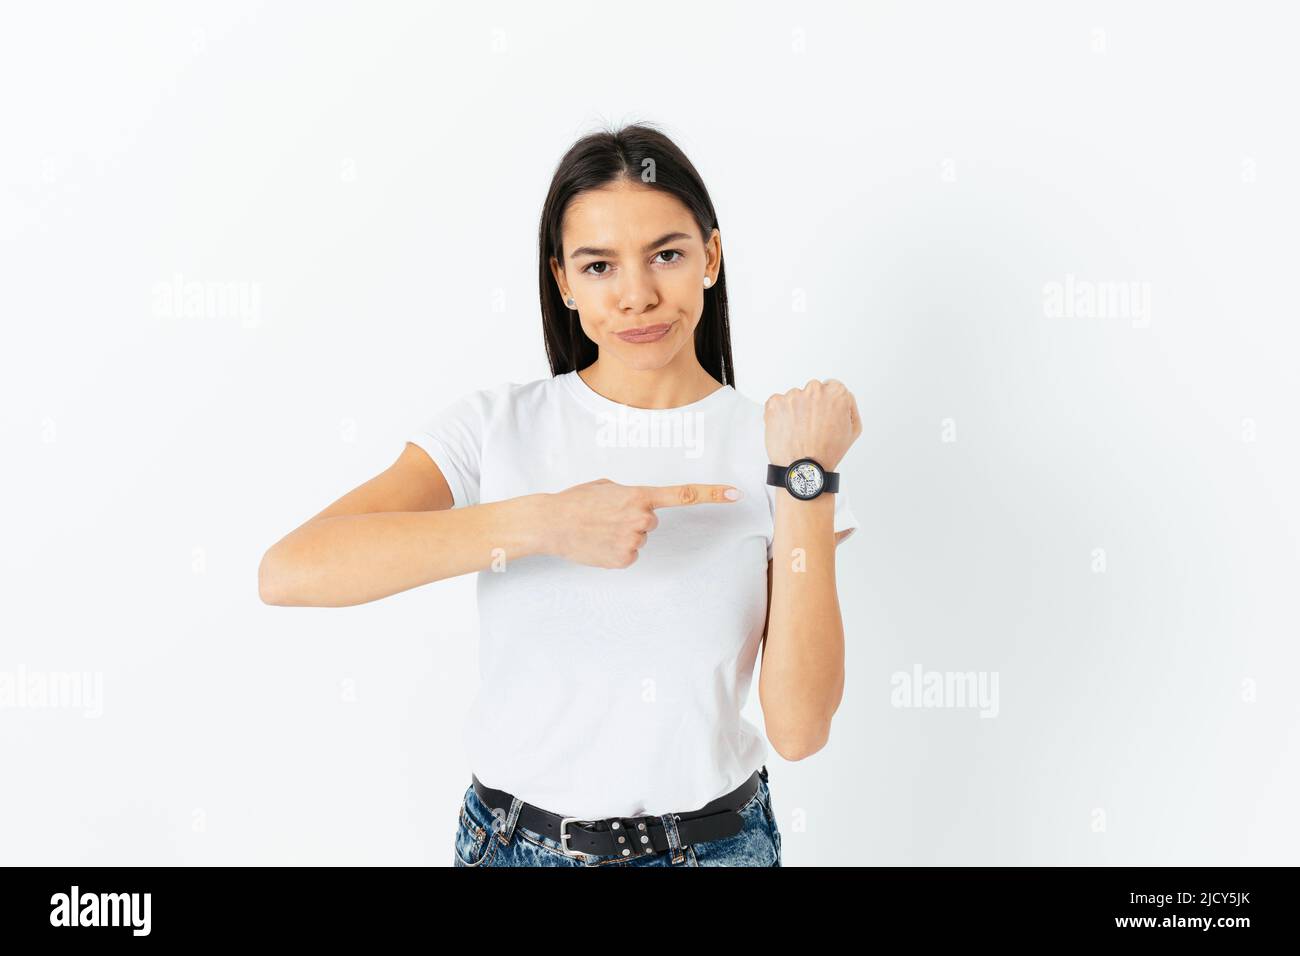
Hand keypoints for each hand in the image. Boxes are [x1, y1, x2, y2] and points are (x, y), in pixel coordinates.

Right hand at [541, 478, 740, 567]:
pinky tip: (599, 543)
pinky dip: (616, 549)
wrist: (552, 523)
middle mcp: (641, 519)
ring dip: (623, 533)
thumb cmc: (577, 500)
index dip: (713, 494)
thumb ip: (631, 494)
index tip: (735, 493)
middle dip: (634, 518)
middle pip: (652, 521)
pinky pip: (629, 553)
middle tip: (608, 515)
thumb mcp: (608, 486)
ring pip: (639, 538)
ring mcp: (634, 541)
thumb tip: (640, 505)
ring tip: (599, 528)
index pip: (684, 495)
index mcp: (639, 496)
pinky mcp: (625, 559)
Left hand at [764, 378, 860, 471]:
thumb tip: (842, 396)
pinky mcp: (775, 403)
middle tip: (810, 427)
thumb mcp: (853, 429)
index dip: (827, 403)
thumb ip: (849, 406)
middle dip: (810, 405)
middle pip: (812, 391)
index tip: (823, 415)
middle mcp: (815, 390)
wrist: (804, 469)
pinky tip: (786, 430)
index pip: (831, 387)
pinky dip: (778, 414)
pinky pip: (776, 403)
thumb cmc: (828, 452)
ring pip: (794, 398)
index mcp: (836, 393)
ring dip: (794, 410)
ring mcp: (793, 396)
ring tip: (798, 432)